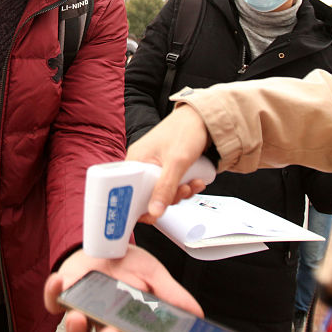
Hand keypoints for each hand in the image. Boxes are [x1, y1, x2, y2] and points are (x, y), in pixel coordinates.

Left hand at [44, 245, 202, 331]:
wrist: (103, 243)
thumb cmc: (126, 264)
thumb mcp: (153, 274)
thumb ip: (172, 295)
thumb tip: (196, 314)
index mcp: (130, 322)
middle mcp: (106, 322)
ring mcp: (83, 311)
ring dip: (77, 330)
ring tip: (79, 317)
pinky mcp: (63, 296)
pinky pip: (54, 301)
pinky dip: (53, 293)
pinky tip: (59, 282)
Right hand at [127, 105, 211, 220]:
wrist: (203, 118)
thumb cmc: (185, 130)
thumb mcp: (176, 162)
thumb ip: (165, 188)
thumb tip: (153, 212)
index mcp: (136, 160)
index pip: (129, 191)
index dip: (140, 206)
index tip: (154, 214)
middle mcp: (142, 164)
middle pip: (148, 195)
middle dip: (169, 198)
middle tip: (182, 191)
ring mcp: (155, 166)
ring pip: (163, 192)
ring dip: (180, 192)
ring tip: (193, 183)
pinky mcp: (166, 168)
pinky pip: (172, 185)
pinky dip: (184, 186)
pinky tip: (195, 181)